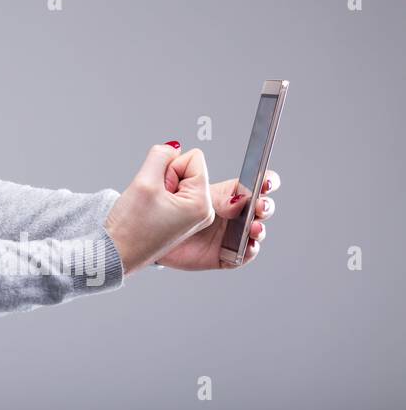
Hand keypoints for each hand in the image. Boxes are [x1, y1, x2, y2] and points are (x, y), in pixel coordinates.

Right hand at [103, 143, 216, 274]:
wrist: (117, 253)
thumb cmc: (131, 226)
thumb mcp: (144, 181)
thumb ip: (160, 155)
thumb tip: (173, 147)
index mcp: (202, 203)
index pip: (193, 158)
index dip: (169, 167)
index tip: (158, 189)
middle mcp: (205, 212)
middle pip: (187, 169)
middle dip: (166, 178)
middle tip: (152, 200)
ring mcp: (195, 217)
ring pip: (179, 181)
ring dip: (161, 188)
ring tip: (150, 207)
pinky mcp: (183, 220)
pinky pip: (174, 194)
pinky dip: (159, 197)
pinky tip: (150, 211)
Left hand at [152, 167, 279, 270]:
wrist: (142, 239)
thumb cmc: (153, 210)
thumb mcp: (164, 186)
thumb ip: (180, 168)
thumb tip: (190, 154)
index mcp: (219, 194)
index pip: (249, 184)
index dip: (264, 181)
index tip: (266, 182)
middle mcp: (229, 214)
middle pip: (259, 206)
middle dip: (265, 205)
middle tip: (259, 206)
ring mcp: (228, 235)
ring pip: (255, 230)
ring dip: (259, 228)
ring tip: (253, 228)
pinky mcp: (223, 254)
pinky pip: (243, 255)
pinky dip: (249, 251)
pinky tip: (247, 246)